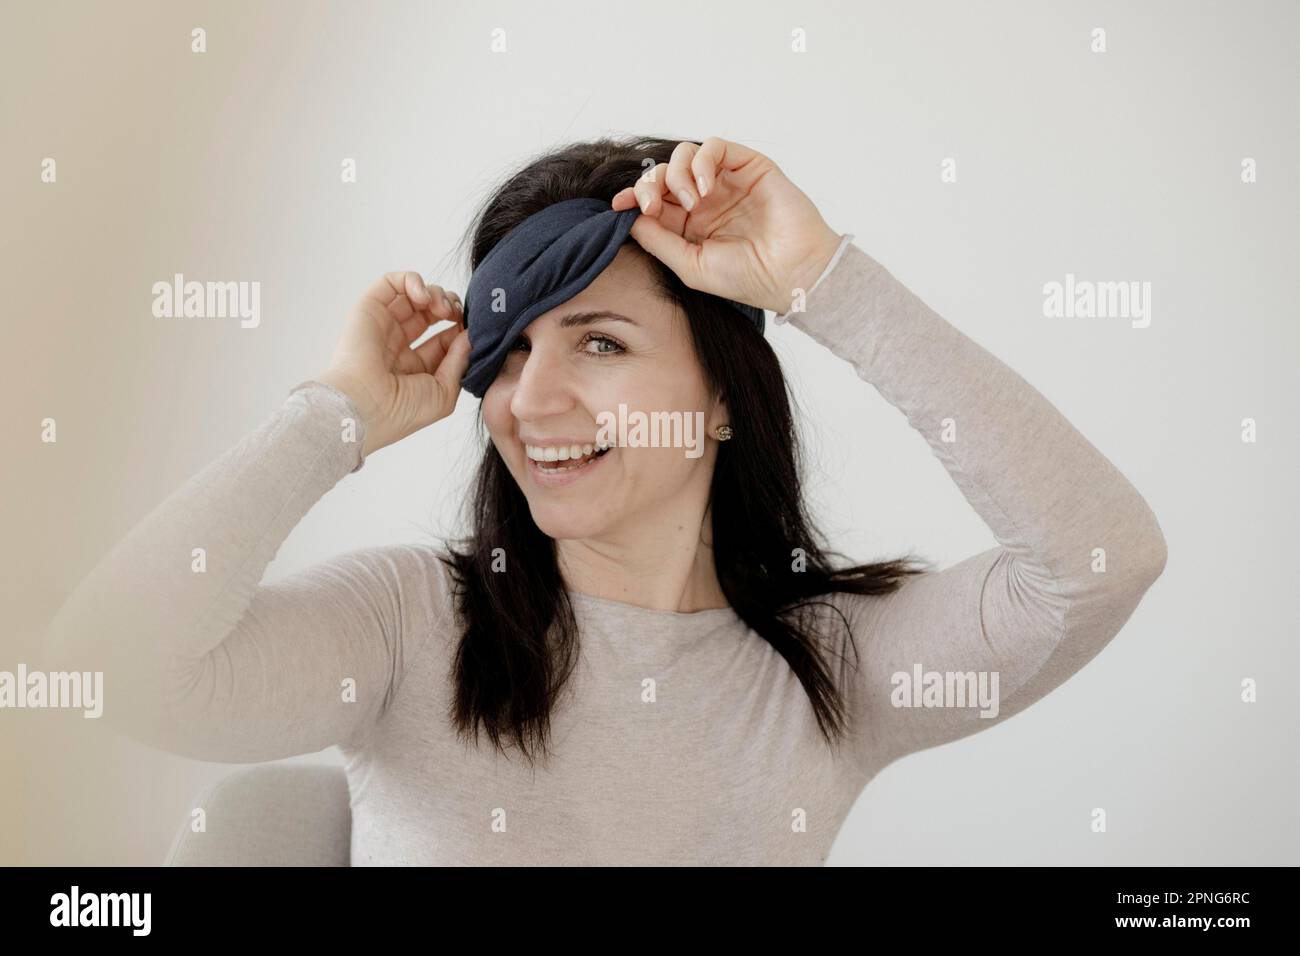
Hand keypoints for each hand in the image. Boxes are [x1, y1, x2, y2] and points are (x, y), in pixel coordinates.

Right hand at [316, 271, 470, 457]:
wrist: (366, 405)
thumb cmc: (402, 409)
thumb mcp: (444, 393)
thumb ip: (459, 362)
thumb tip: (469, 336)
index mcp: (412, 369)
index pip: (443, 340)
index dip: (459, 330)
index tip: (471, 331)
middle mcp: (396, 345)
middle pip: (430, 313)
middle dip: (450, 308)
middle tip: (457, 314)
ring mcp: (382, 326)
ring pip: (414, 295)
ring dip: (436, 294)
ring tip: (441, 308)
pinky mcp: (369, 308)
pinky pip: (391, 282)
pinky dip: (413, 281)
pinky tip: (423, 297)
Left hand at [611, 137, 842, 315]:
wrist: (793, 273)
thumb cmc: (747, 277)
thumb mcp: (690, 265)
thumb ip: (658, 240)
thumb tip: (629, 217)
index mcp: (690, 226)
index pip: (654, 201)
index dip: (633, 198)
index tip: (618, 206)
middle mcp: (706, 201)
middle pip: (664, 174)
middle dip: (650, 185)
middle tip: (652, 206)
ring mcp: (726, 182)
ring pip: (685, 156)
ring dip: (676, 174)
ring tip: (690, 202)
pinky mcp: (748, 166)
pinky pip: (713, 147)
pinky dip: (702, 162)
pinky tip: (705, 189)